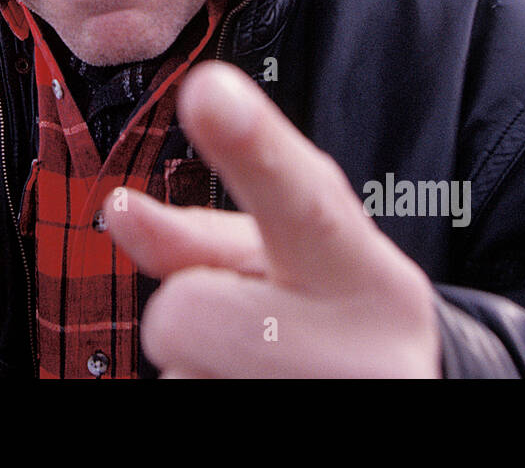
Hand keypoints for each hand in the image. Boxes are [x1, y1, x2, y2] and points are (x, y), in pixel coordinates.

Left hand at [107, 62, 441, 376]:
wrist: (405, 395)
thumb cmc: (334, 324)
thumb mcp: (288, 265)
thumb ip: (203, 234)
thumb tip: (119, 208)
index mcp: (367, 278)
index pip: (300, 202)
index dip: (250, 146)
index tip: (210, 92)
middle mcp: (362, 353)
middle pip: (184, 310)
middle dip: (190, 313)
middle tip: (246, 325)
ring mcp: (328, 405)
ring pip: (176, 374)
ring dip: (200, 370)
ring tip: (265, 370)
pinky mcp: (283, 444)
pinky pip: (182, 401)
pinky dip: (205, 393)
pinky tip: (257, 389)